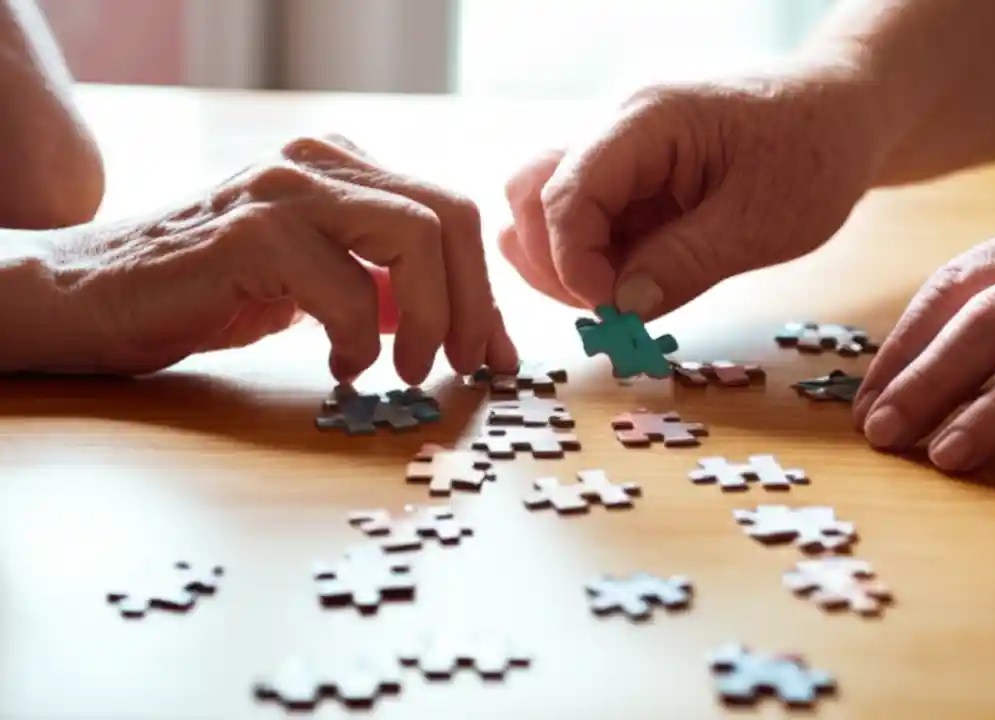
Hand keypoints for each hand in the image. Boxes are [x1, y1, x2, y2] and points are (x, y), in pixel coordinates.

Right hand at [42, 136, 516, 381]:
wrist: (95, 297)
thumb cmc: (211, 295)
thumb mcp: (319, 285)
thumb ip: (388, 291)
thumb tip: (473, 332)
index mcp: (343, 167)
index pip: (451, 213)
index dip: (485, 289)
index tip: (494, 353)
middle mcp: (318, 161)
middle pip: (449, 216)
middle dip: (473, 303)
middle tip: (463, 366)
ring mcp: (283, 190)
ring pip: (415, 236)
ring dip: (430, 318)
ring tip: (407, 370)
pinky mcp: (249, 234)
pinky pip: (347, 285)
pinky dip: (360, 338)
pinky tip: (341, 366)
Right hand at [500, 71, 877, 317]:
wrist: (845, 116)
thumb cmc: (816, 151)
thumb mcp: (762, 221)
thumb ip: (685, 263)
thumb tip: (621, 309)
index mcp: (647, 121)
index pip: (567, 190)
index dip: (571, 260)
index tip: (607, 310)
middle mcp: (619, 132)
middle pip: (531, 192)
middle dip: (552, 260)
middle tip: (605, 310)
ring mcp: (622, 157)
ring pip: (547, 209)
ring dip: (564, 264)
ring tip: (616, 303)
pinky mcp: (634, 184)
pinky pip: (587, 224)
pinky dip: (593, 263)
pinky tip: (630, 290)